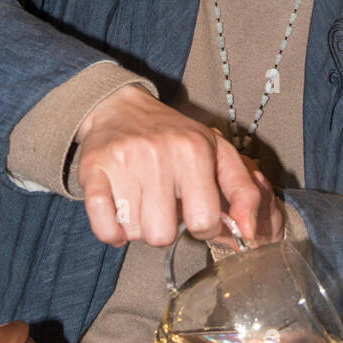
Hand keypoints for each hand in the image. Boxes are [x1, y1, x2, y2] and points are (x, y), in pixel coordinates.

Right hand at [73, 86, 284, 249]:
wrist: (120, 107)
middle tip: (162, 205)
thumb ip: (243, 192)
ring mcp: (123, 162)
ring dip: (137, 226)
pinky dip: (110, 231)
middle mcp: (159, 154)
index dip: (200, 226)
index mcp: (195, 150)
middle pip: (163, 235)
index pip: (204, 223)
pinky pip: (103, 227)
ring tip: (141, 200)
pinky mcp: (93, 170)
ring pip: (134, 233)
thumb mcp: (218, 154)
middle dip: (164, 228)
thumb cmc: (174, 137)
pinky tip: (119, 213)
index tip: (193, 210)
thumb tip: (249, 232)